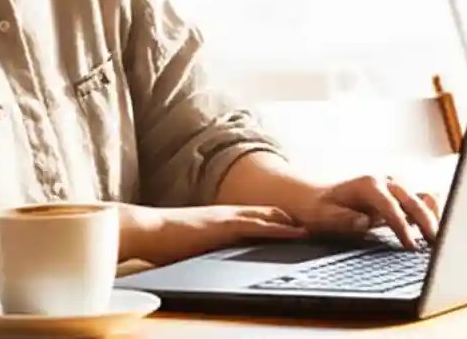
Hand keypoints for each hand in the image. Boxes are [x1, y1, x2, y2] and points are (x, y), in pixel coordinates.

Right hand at [118, 204, 306, 266]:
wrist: (144, 230)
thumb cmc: (162, 241)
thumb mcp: (193, 244)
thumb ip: (209, 245)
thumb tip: (214, 254)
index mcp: (222, 218)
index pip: (260, 216)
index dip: (283, 220)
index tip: (303, 226)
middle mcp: (229, 213)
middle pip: (271, 212)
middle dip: (296, 218)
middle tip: (322, 223)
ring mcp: (227, 218)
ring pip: (270, 215)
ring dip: (295, 221)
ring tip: (320, 226)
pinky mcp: (223, 226)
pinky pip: (258, 225)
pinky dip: (280, 227)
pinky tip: (297, 232)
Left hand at [290, 175, 441, 249]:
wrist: (317, 197)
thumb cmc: (321, 209)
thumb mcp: (323, 216)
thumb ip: (343, 219)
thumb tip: (365, 222)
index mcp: (367, 185)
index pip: (392, 207)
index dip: (403, 227)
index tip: (410, 245)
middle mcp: (385, 181)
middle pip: (413, 201)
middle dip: (426, 222)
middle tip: (435, 244)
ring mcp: (395, 186)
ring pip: (422, 198)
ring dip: (433, 217)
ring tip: (440, 237)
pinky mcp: (400, 194)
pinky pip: (422, 199)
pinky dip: (432, 211)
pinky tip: (435, 227)